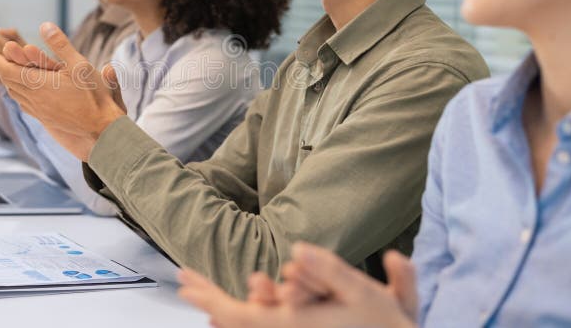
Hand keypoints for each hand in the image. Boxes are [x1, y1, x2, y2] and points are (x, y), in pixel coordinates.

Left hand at [0, 22, 125, 160]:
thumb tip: (44, 25)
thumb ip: (60, 45)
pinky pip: (24, 104)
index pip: (7, 70)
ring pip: (15, 94)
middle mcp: (34, 99)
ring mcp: (39, 111)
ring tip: (4, 71)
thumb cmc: (92, 95)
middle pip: (8, 82)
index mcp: (39, 84)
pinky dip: (17, 93)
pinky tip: (22, 92)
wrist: (100, 127)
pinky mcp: (45, 119)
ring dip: (7, 80)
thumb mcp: (79, 64)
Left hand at [179, 243, 417, 327]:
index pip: (239, 315)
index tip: (186, 285)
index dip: (209, 298)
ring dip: (224, 309)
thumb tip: (297, 249)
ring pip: (249, 326)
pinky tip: (236, 311)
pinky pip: (264, 327)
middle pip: (235, 320)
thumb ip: (329, 270)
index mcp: (294, 326)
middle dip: (209, 299)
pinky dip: (246, 317)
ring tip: (203, 293)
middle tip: (185, 283)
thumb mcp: (364, 294)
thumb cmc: (385, 327)